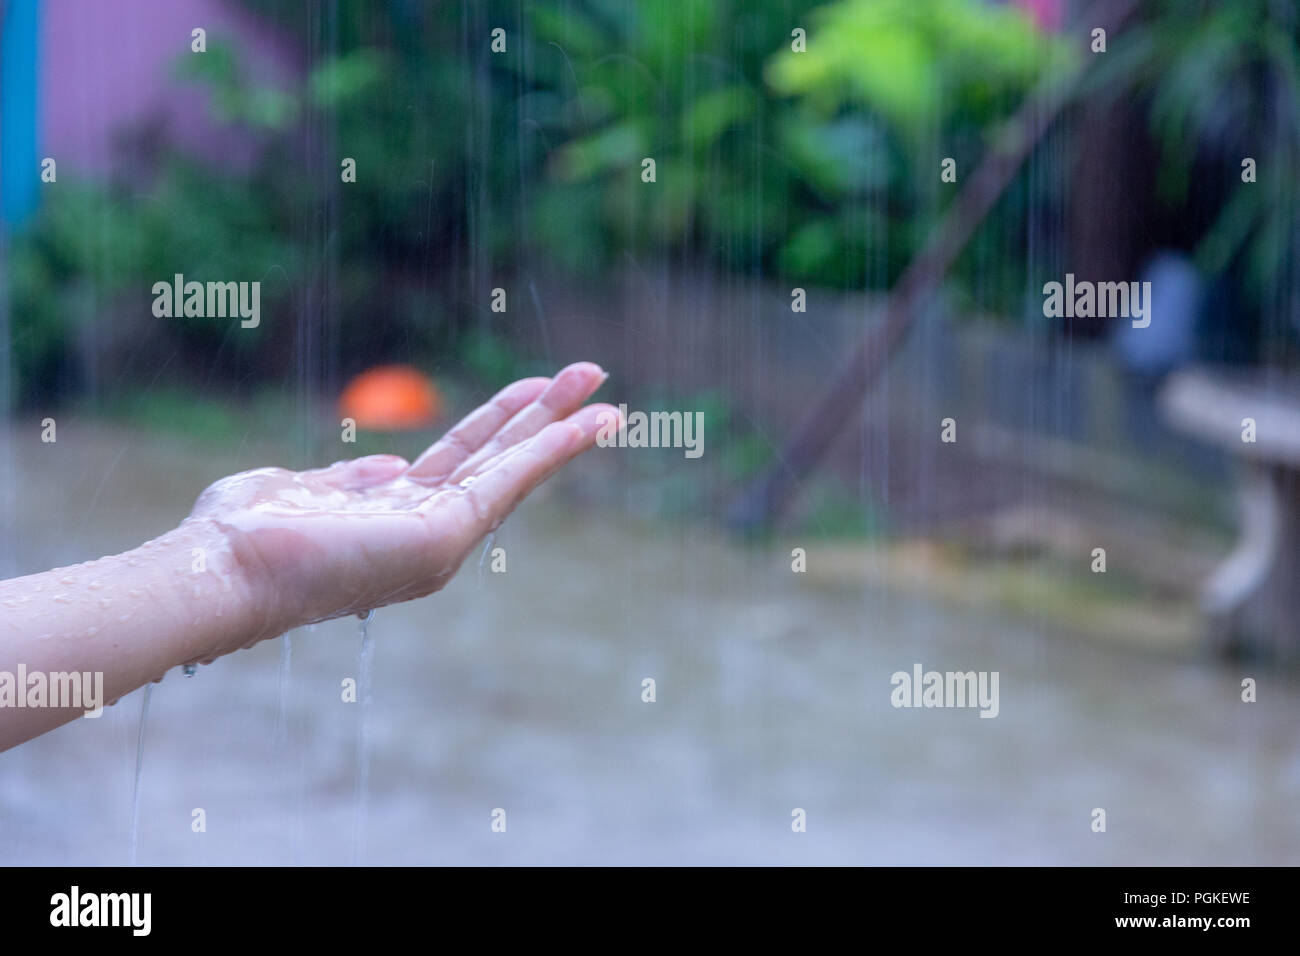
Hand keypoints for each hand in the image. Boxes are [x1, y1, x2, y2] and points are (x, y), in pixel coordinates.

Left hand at [188, 362, 615, 642]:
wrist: (219, 572)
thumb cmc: (243, 538)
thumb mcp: (306, 490)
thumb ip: (353, 480)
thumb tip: (392, 466)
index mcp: (397, 520)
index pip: (462, 463)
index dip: (499, 424)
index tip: (530, 392)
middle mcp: (428, 534)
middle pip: (497, 461)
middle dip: (544, 418)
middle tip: (588, 378)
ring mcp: (442, 540)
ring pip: (514, 471)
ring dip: (562, 429)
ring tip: (604, 394)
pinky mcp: (445, 536)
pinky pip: (509, 480)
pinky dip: (551, 449)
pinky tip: (585, 422)